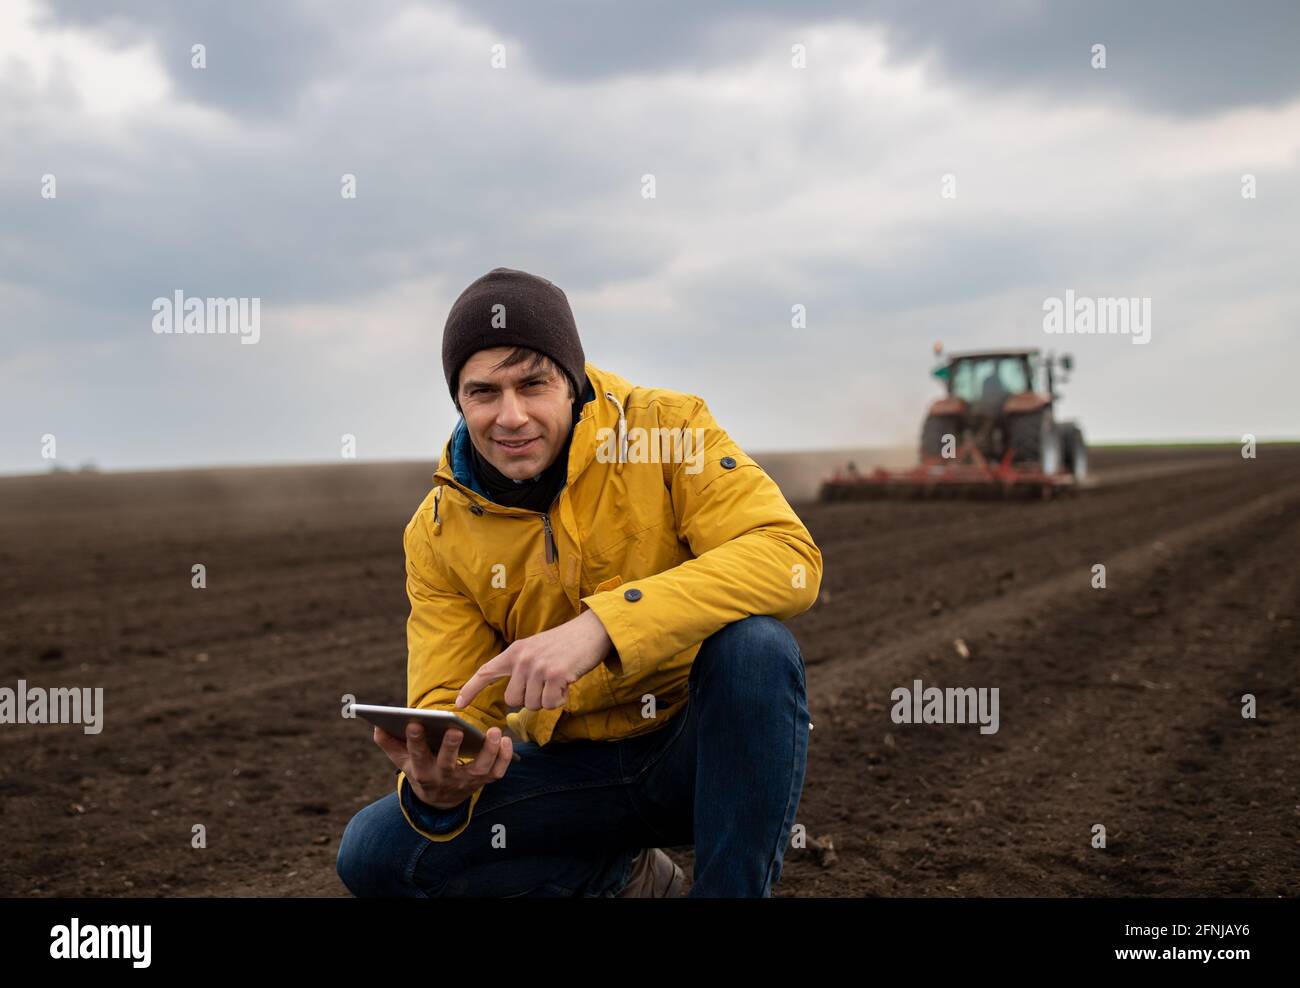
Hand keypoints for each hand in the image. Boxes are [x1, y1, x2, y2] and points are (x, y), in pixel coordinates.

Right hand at [373, 722, 511, 808]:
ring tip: (493, 731)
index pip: (417, 757)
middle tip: (455, 729)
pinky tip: (505, 740)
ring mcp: (466, 782)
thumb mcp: (404, 761)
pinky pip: (497, 772)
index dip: (415, 742)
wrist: (441, 800)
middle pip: (448, 765)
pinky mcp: (484, 781)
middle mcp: (445, 779)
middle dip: (451, 748)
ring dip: (488, 751)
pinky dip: (504, 758)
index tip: (414, 723)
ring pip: (479, 770)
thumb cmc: (422, 769)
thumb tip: (376, 725)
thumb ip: (390, 744)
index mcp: (423, 773)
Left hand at [455, 609, 613, 711]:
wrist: (592, 631)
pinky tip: (567, 683)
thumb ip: (522, 669)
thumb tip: (515, 699)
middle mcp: (522, 658)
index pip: (486, 672)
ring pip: (532, 705)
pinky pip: (550, 704)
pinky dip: (560, 700)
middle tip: (546, 684)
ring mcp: (538, 666)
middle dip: (530, 699)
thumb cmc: (566, 644)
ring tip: (559, 680)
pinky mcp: (555, 675)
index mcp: (514, 651)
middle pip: (513, 700)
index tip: (458, 704)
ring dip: (548, 699)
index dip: (470, 689)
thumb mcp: (536, 649)